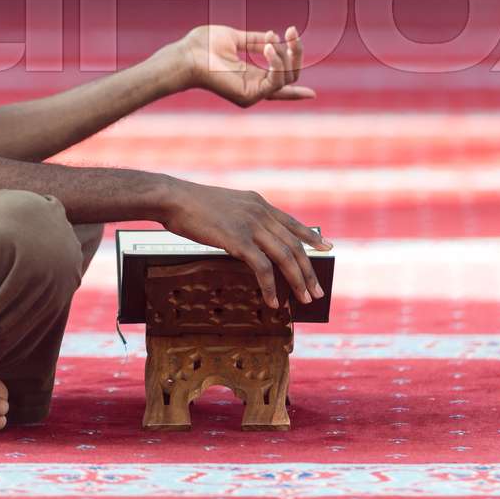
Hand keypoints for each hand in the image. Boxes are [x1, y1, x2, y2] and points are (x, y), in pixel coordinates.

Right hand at [160, 179, 332, 308]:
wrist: (173, 198)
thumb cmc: (192, 204)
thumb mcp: (226, 205)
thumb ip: (243, 217)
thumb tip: (251, 237)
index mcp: (258, 203)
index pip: (292, 223)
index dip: (311, 237)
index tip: (326, 248)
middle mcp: (260, 213)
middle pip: (294, 245)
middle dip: (308, 270)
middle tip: (317, 290)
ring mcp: (250, 225)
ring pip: (284, 257)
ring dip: (297, 281)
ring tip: (304, 299)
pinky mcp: (238, 240)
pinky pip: (262, 268)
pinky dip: (270, 286)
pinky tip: (273, 300)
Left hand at [177, 24, 312, 106]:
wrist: (187, 54)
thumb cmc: (203, 46)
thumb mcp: (234, 38)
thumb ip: (254, 40)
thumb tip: (273, 37)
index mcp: (249, 75)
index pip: (278, 85)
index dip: (295, 89)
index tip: (312, 94)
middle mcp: (253, 87)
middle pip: (289, 76)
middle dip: (296, 53)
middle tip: (293, 32)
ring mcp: (252, 93)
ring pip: (287, 77)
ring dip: (288, 54)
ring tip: (279, 36)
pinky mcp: (250, 95)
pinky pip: (276, 81)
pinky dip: (277, 63)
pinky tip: (269, 47)